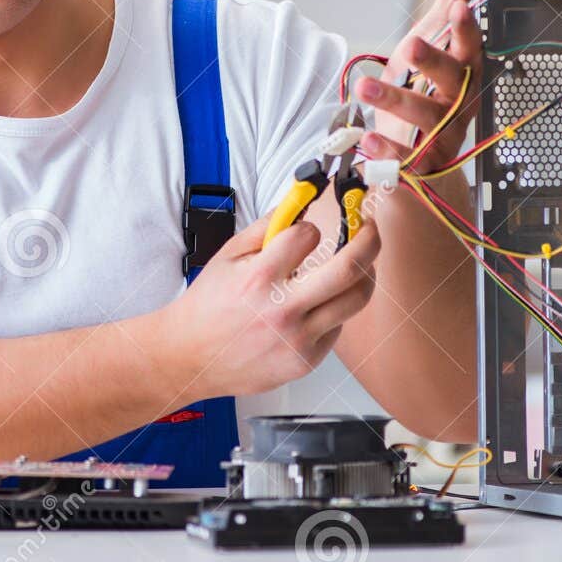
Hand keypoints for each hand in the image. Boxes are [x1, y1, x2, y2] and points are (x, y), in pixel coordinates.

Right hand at [164, 213, 380, 398]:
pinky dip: (335, 308)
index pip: (308, 236)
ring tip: (359, 262)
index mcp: (259, 278)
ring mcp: (298, 339)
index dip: (312, 228)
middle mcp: (282, 310)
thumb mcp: (228, 256)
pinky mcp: (306, 360)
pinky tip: (318, 304)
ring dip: (364, 274)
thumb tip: (301, 200)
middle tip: (369, 227)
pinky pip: (338, 326)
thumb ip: (267, 227)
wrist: (191, 357)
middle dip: (369, 239)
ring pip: (355, 299)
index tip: (310, 230)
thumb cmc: (208, 306)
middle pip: (349, 269)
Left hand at [354, 0, 481, 174]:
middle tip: (411, 44)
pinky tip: (366, 138)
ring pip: (425, 118)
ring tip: (364, 87)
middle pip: (452, 82)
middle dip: (433, 62)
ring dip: (395, 100)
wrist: (419, 155)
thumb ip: (447, 3)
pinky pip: (408, 159)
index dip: (467, 29)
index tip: (459, 5)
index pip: (471, 47)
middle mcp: (460, 105)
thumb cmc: (426, 91)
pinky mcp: (423, 165)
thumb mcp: (433, 43)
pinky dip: (387, 150)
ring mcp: (444, 136)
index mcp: (465, 73)